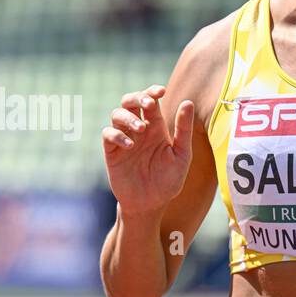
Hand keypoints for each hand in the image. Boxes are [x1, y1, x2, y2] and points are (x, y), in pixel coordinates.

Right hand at [101, 84, 194, 214]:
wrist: (151, 205)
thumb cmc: (169, 181)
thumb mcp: (182, 155)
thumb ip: (184, 130)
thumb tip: (188, 102)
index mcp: (156, 127)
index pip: (150, 101)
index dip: (153, 91)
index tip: (161, 91)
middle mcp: (138, 130)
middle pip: (130, 101)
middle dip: (137, 97)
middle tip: (148, 103)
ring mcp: (123, 140)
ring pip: (117, 114)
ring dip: (128, 117)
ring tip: (141, 129)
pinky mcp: (112, 152)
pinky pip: (108, 134)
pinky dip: (117, 135)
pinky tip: (130, 146)